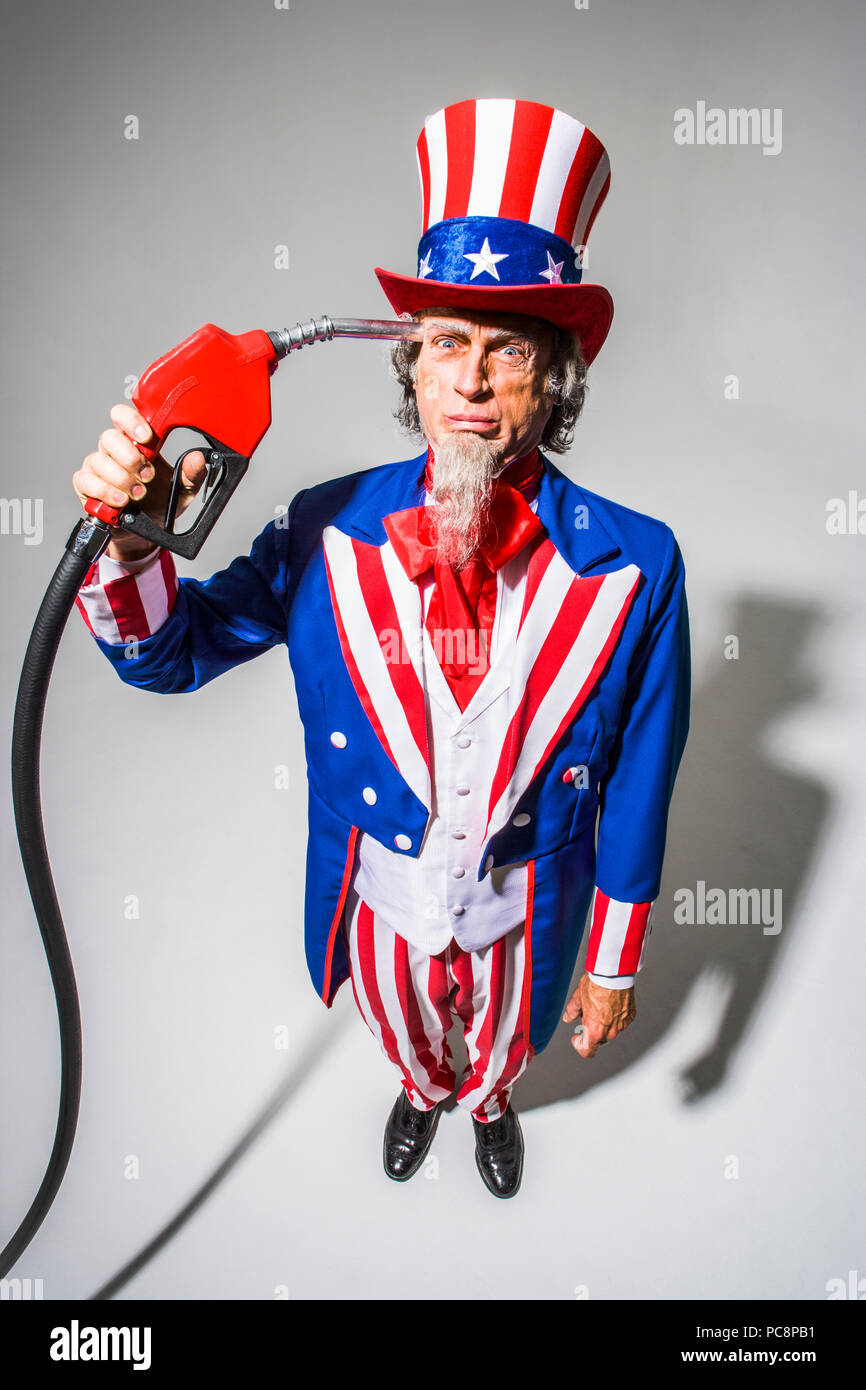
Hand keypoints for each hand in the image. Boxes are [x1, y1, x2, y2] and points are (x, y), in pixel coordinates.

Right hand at [73, 404, 207, 560]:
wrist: (144, 530)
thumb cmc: (160, 502)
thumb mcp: (183, 490)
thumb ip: (192, 474)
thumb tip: (198, 458)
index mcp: (135, 442)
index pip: (123, 416)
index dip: (131, 421)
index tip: (147, 437)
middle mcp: (112, 450)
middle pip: (109, 438)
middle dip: (131, 458)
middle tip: (147, 477)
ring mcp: (97, 466)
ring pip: (99, 461)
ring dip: (122, 479)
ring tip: (138, 495)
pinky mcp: (85, 485)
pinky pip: (86, 481)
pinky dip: (105, 492)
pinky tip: (120, 501)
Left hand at [562, 973, 635, 1057]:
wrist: (614, 974)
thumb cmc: (597, 985)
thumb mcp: (578, 998)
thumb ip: (572, 1011)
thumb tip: (568, 1017)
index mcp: (595, 1030)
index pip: (587, 1051)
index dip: (579, 1046)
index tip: (576, 1038)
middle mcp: (610, 1031)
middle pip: (598, 1039)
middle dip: (592, 1030)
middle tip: (587, 1015)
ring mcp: (621, 1025)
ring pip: (610, 1031)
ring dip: (604, 1024)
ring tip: (599, 1006)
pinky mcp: (630, 1017)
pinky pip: (620, 1022)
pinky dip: (614, 1017)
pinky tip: (610, 1004)